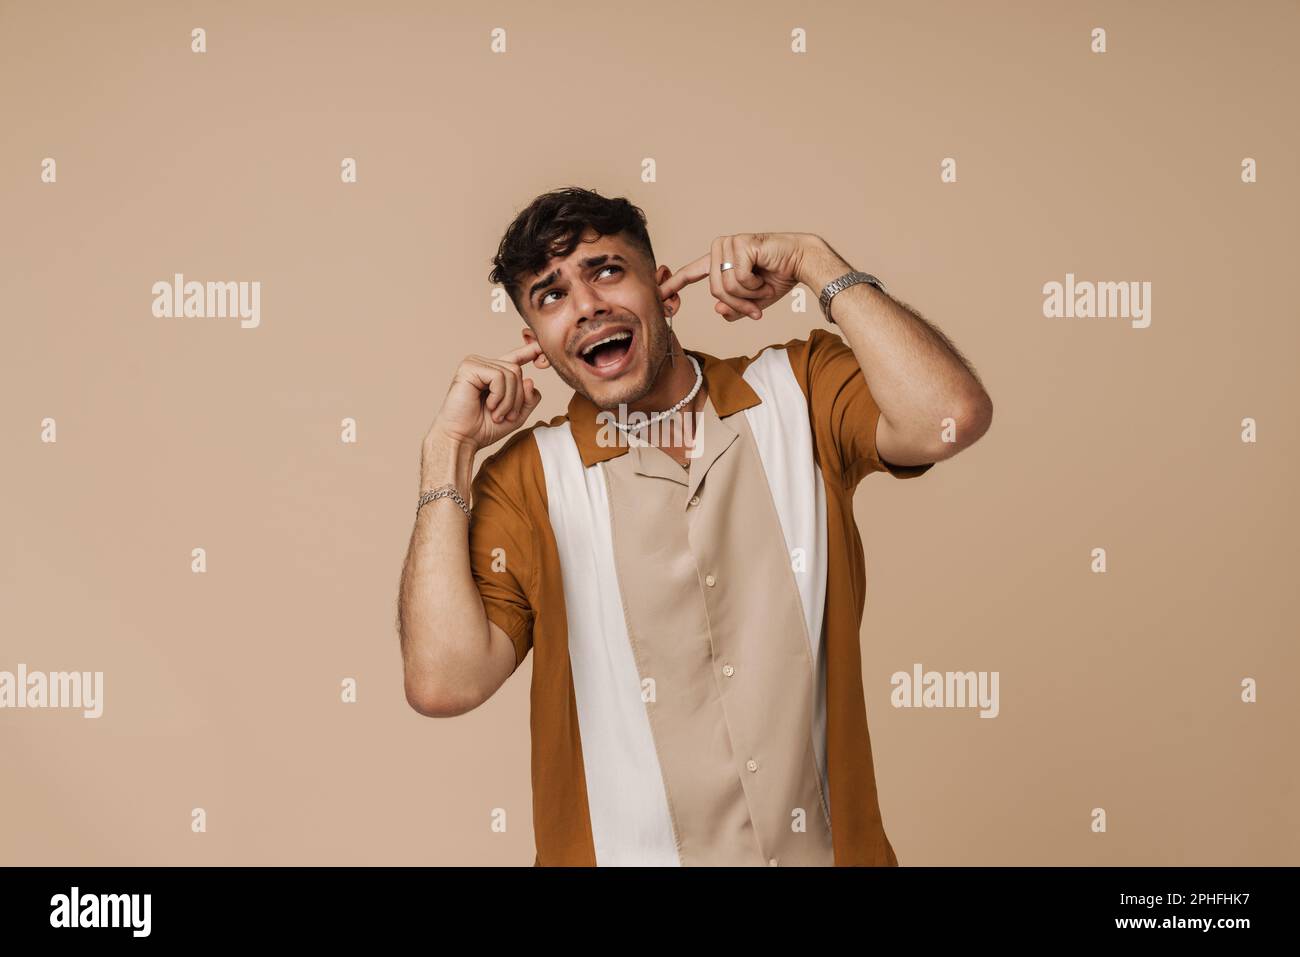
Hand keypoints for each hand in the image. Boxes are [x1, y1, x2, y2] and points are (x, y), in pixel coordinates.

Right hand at [428, 340, 543, 451]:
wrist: (462, 439)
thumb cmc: (484, 429)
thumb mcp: (516, 415)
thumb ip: (528, 399)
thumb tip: (530, 379)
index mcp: (494, 374)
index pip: (515, 358)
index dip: (530, 351)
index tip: (542, 346)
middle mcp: (484, 365)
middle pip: (517, 370)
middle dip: (517, 398)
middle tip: (505, 416)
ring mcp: (475, 364)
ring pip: (511, 373)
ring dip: (509, 400)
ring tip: (497, 415)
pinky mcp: (469, 367)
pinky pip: (499, 376)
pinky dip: (499, 396)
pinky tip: (489, 406)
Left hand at [658, 232, 819, 321]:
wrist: (801, 263)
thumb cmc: (778, 278)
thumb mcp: (752, 302)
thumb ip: (734, 308)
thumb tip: (717, 310)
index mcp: (720, 261)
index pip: (692, 272)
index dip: (674, 284)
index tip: (658, 293)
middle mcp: (721, 249)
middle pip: (714, 290)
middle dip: (737, 303)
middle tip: (756, 303)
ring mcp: (729, 244)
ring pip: (724, 286)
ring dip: (747, 295)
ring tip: (762, 285)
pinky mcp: (740, 244)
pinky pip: (737, 278)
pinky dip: (754, 285)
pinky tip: (764, 274)